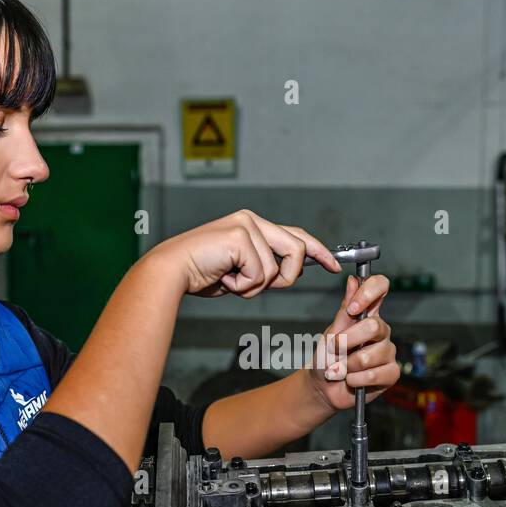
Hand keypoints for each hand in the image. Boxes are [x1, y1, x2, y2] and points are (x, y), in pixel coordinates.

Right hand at [149, 209, 340, 296]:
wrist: (171, 271)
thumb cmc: (201, 274)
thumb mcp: (241, 271)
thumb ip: (264, 267)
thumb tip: (290, 273)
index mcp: (253, 225)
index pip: (296, 235)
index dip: (319, 251)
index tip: (333, 266)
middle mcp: (252, 220)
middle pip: (297, 249)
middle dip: (287, 276)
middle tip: (260, 285)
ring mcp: (247, 225)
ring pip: (277, 268)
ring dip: (256, 286)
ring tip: (231, 281)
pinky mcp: (241, 236)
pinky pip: (261, 274)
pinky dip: (243, 286)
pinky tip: (223, 278)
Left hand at [307, 273, 399, 410]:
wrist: (323, 387)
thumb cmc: (327, 358)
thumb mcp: (331, 333)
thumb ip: (344, 310)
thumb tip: (352, 281)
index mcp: (368, 315)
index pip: (380, 288)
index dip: (369, 292)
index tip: (353, 309)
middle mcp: (381, 332)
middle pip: (374, 326)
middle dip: (347, 342)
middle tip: (335, 350)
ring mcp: (388, 352)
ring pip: (369, 356)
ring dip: (346, 366)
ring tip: (340, 369)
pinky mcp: (391, 373)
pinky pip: (374, 375)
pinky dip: (355, 379)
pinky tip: (351, 380)